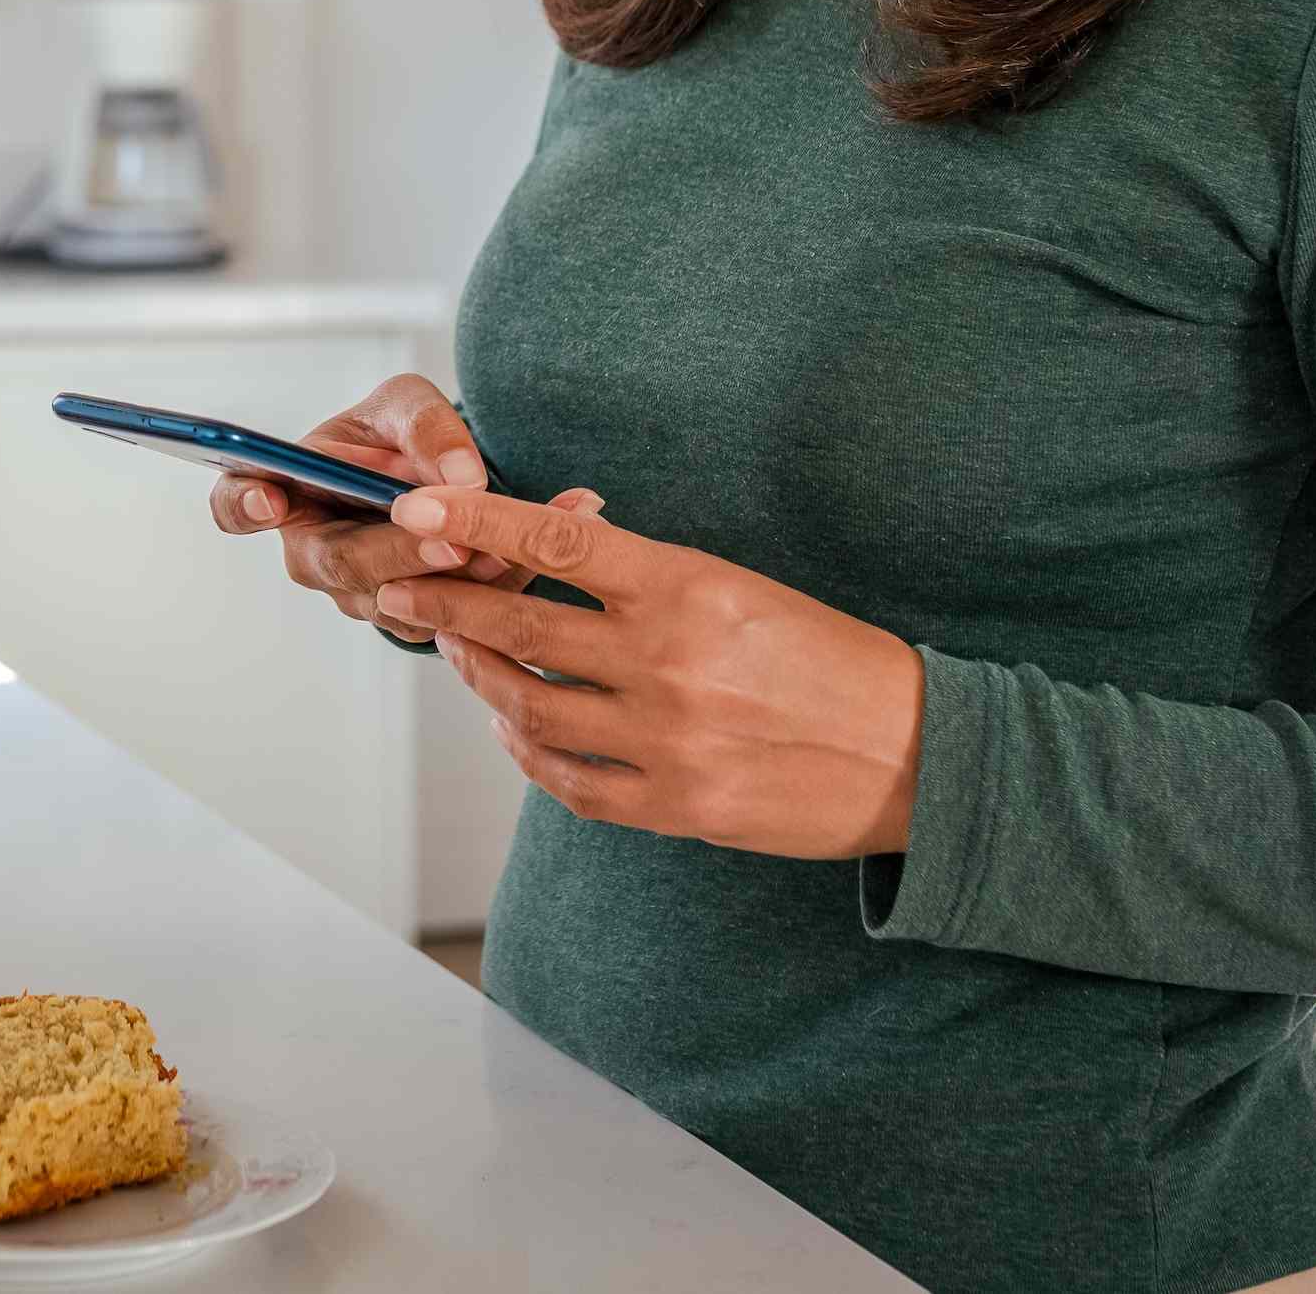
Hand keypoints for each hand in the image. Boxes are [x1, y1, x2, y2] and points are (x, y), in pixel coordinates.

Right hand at [204, 374, 600, 634]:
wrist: (446, 476)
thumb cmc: (402, 435)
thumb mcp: (409, 403)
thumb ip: (427, 425)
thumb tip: (461, 475)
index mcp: (292, 490)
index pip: (239, 503)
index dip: (246, 504)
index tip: (270, 498)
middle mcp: (318, 551)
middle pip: (341, 565)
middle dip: (397, 554)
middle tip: (449, 545)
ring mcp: (364, 594)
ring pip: (404, 601)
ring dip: (461, 579)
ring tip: (512, 548)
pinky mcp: (419, 620)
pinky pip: (457, 614)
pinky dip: (508, 579)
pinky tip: (553, 540)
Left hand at [377, 485, 927, 861]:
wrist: (915, 752)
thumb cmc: (826, 654)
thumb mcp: (740, 584)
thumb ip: (644, 577)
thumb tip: (548, 554)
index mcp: (687, 586)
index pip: (556, 538)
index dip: (475, 522)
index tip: (415, 509)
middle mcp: (667, 661)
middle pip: (519, 628)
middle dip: (444, 608)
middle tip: (399, 590)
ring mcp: (667, 741)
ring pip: (529, 709)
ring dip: (479, 680)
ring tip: (457, 656)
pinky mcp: (676, 806)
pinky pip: (568, 782)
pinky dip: (528, 752)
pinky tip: (514, 725)